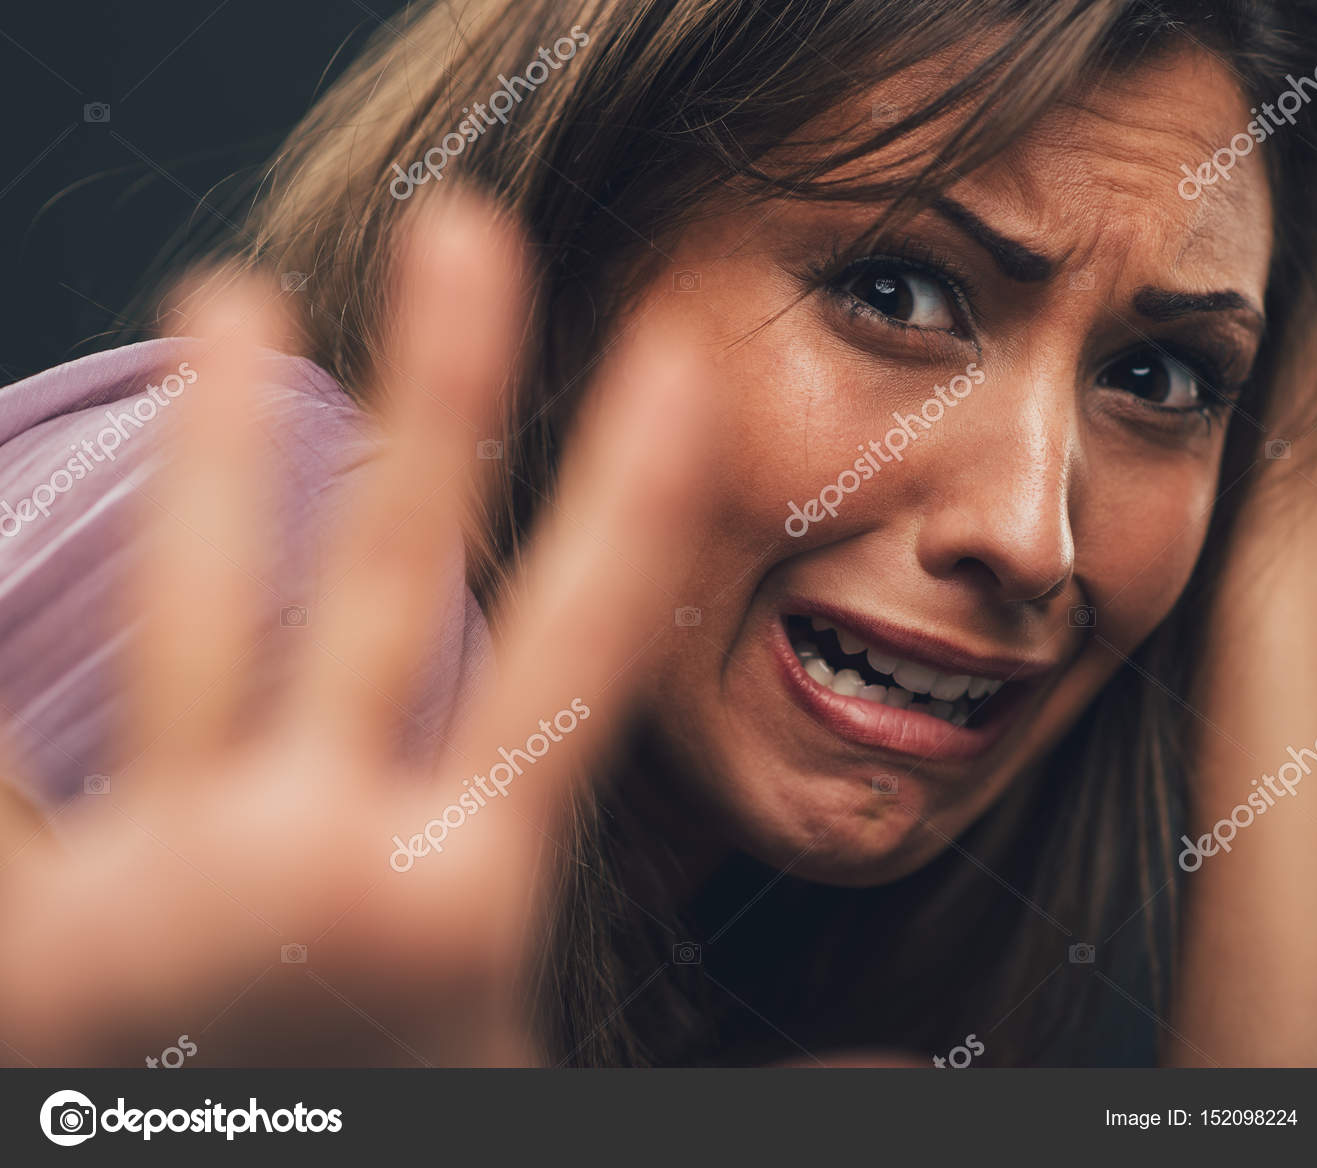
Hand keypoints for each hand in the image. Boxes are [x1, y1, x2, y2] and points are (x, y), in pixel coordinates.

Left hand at [0, 193, 710, 1065]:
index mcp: (460, 902)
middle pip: (391, 582)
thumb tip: (895, 1075)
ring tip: (219, 293)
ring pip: (191, 617)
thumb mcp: (563, 1097)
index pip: (582, 659)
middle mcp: (317, 862)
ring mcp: (160, 886)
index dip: (638, 500)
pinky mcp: (29, 933)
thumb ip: (740, 1084)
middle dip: (443, 397)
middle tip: (461, 237)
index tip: (672, 362)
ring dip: (211, 448)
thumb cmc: (412, 1143)